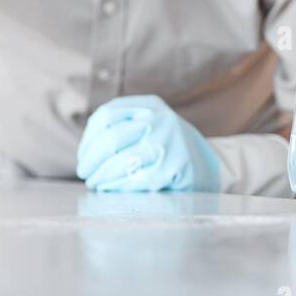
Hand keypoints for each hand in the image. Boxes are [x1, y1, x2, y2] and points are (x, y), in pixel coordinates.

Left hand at [76, 95, 220, 191]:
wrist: (212, 165)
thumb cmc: (170, 148)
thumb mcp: (152, 125)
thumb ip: (123, 128)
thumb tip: (86, 150)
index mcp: (151, 106)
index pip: (107, 115)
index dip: (89, 138)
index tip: (84, 155)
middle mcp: (161, 120)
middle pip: (111, 139)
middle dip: (91, 160)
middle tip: (85, 172)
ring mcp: (169, 143)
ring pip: (121, 161)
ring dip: (101, 176)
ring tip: (95, 183)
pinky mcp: (174, 168)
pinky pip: (136, 180)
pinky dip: (118, 187)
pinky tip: (112, 190)